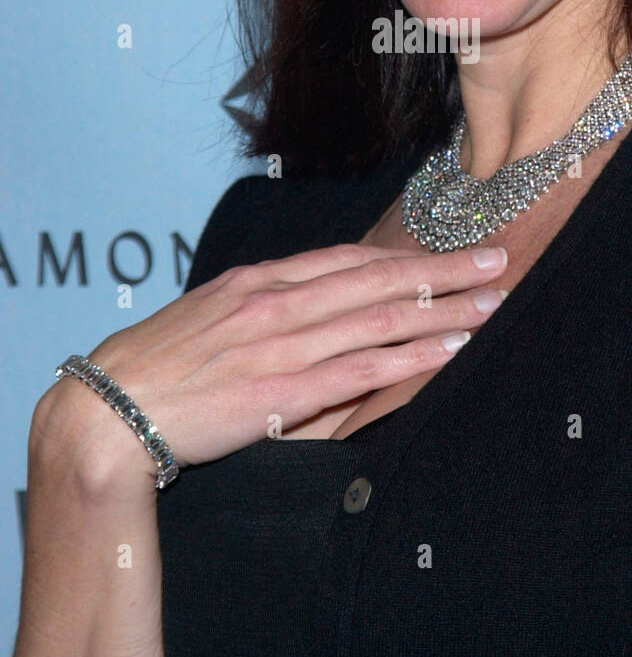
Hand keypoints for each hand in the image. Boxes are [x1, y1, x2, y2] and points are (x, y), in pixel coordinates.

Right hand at [34, 242, 508, 482]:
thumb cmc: (161, 365)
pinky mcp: (281, 391)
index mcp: (262, 280)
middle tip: (496, 259)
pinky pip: (360, 368)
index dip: (406, 253)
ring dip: (443, 308)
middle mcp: (278, 302)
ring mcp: (282, 344)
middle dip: (443, 269)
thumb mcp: (216, 316)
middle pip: (378, 279)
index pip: (350, 260)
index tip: (448, 247)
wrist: (110, 409)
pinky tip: (448, 347)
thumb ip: (277, 310)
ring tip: (491, 302)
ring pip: (380, 318)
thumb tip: (329, 309)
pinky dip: (409, 355)